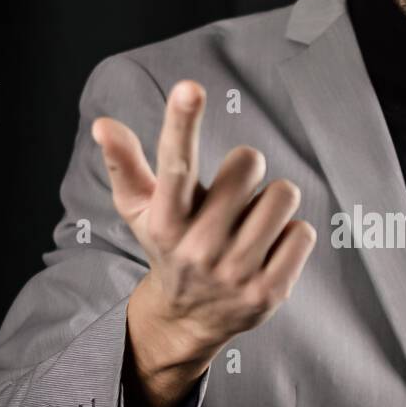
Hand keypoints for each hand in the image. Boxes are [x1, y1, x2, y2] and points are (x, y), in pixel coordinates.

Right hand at [91, 79, 316, 379]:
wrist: (188, 319)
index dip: (182, 123)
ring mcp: (236, 273)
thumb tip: (103, 124)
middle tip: (232, 194)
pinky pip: (302, 233)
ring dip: (272, 200)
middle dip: (246, 168)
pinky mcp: (270, 292)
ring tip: (250, 221)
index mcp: (165, 222)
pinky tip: (266, 249)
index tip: (189, 88)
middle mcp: (199, 249)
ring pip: (283, 195)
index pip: (175, 166)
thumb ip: (125, 163)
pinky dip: (290, 234)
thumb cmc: (168, 246)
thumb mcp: (140, 209)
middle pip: (248, 165)